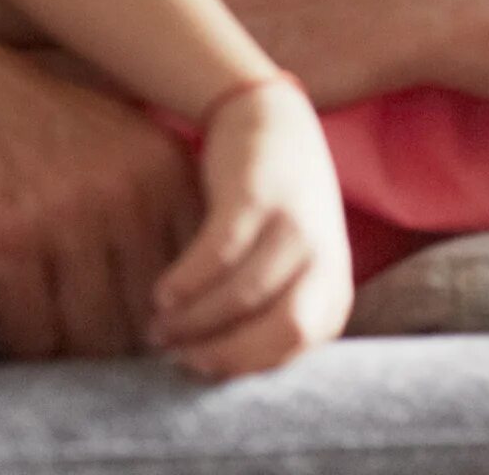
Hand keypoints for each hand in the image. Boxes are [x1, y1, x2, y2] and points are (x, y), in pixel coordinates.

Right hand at [0, 40, 201, 359]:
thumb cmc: (24, 115)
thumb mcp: (116, 138)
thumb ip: (158, 206)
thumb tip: (177, 312)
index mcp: (162, 167)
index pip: (195, 283)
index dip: (164, 316)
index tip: (130, 318)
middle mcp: (123, 194)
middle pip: (143, 319)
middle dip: (114, 340)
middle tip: (82, 332)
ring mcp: (62, 221)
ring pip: (90, 338)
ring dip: (67, 349)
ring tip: (46, 326)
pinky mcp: (1, 246)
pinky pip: (30, 335)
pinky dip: (19, 340)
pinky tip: (6, 317)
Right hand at [149, 79, 352, 377]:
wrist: (269, 120)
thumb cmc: (269, 209)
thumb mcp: (284, 265)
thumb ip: (263, 310)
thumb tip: (209, 363)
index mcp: (331, 291)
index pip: (291, 350)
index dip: (241, 366)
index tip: (195, 369)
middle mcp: (323, 262)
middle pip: (280, 331)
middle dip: (223, 352)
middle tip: (175, 358)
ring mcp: (294, 227)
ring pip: (245, 296)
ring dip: (195, 319)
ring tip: (157, 326)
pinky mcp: (257, 197)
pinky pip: (220, 252)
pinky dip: (188, 280)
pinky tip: (162, 293)